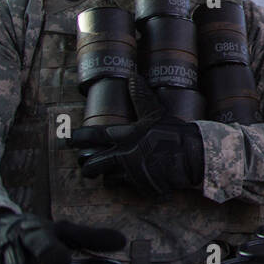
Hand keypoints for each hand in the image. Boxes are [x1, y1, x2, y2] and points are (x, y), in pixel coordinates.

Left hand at [71, 75, 204, 194]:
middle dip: (86, 166)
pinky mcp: (141, 186)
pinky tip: (131, 179)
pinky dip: (128, 183)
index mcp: (125, 135)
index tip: (69, 140)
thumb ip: (141, 96)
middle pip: (93, 164)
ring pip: (107, 178)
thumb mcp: (156, 112)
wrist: (194, 155)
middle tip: (84, 164)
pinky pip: (128, 187)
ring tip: (103, 174)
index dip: (78, 138)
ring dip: (104, 176)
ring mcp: (131, 173)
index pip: (94, 137)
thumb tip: (132, 76)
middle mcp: (124, 155)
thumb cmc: (174, 132)